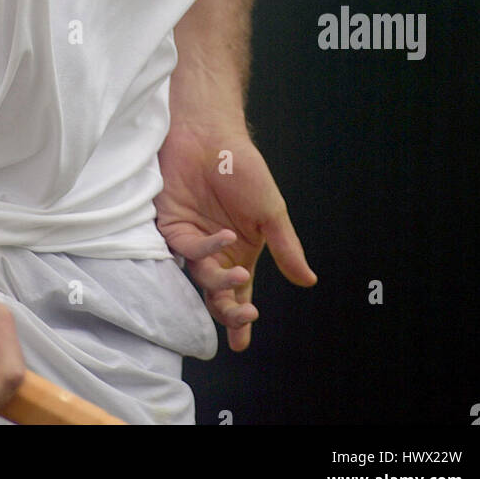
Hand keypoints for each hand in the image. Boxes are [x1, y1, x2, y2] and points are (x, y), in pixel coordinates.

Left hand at [154, 124, 316, 350]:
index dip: (240, 319)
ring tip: (238, 274)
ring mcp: (191, 239)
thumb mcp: (271, 211)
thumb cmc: (243, 168)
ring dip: (219, 283)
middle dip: (229, 311)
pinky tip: (222, 237)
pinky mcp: (171, 225)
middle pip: (217, 294)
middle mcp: (215, 251)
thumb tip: (308, 281)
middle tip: (243, 314)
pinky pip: (186, 249)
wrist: (212, 135)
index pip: (239, 293)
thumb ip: (286, 247)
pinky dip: (205, 249)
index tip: (242, 343)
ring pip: (201, 277)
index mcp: (240, 251)